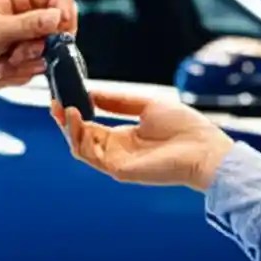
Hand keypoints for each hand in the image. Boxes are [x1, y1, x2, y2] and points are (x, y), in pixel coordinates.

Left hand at [0, 0, 77, 90]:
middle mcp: (34, 14)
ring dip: (29, 60)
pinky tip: (4, 68)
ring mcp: (36, 38)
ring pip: (54, 51)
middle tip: (20, 52)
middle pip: (63, 27)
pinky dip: (24, 71)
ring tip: (5, 60)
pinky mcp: (36, 58)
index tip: (60, 30)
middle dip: (42, 44)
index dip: (64, 13)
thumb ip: (28, 24)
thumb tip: (57, 17)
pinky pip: (44, 67)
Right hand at [52, 90, 234, 191]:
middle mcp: (117, 151)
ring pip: (80, 147)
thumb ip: (118, 100)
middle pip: (81, 137)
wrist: (204, 149)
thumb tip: (92, 91)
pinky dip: (79, 137)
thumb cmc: (184, 127)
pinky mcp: (118, 169)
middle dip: (65, 120)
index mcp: (124, 137)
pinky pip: (90, 155)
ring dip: (69, 127)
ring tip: (66, 108)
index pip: (90, 127)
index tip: (63, 97)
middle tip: (55, 102)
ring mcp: (116, 161)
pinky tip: (77, 118)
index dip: (75, 113)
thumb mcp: (146, 104)